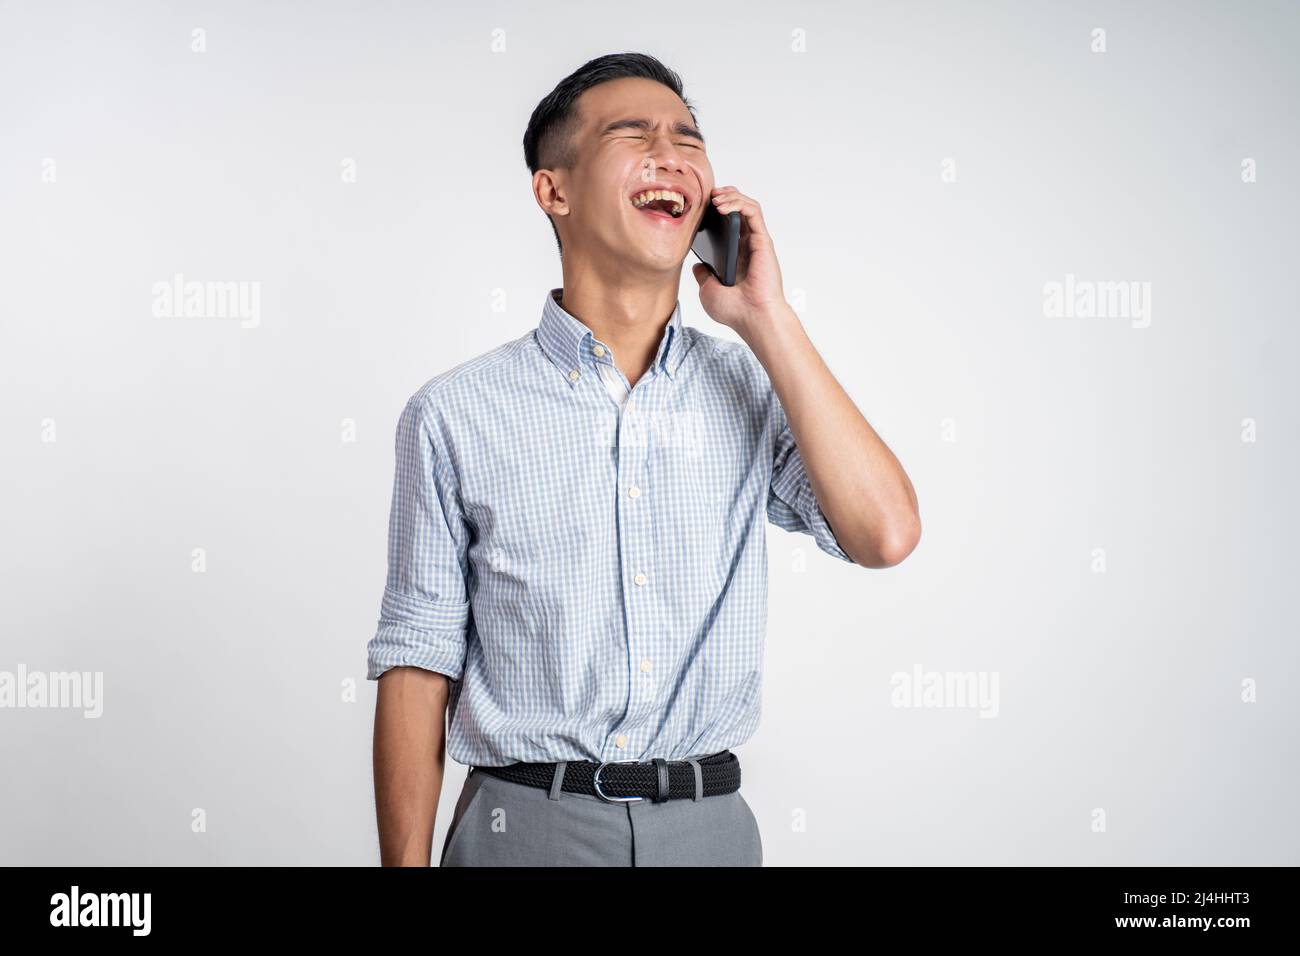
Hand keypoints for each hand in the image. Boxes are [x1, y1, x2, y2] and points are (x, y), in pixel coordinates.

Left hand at [691, 185, 788, 332]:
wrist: (752, 317)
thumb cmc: (735, 310)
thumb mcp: (707, 291)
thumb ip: (703, 275)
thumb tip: (697, 265)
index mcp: (734, 257)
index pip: (727, 225)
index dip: (714, 212)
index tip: (699, 207)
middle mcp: (746, 247)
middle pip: (738, 210)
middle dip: (723, 196)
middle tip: (708, 195)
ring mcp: (755, 242)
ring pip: (747, 206)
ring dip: (731, 196)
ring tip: (715, 197)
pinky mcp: (763, 240)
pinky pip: (753, 211)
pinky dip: (739, 203)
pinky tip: (723, 206)